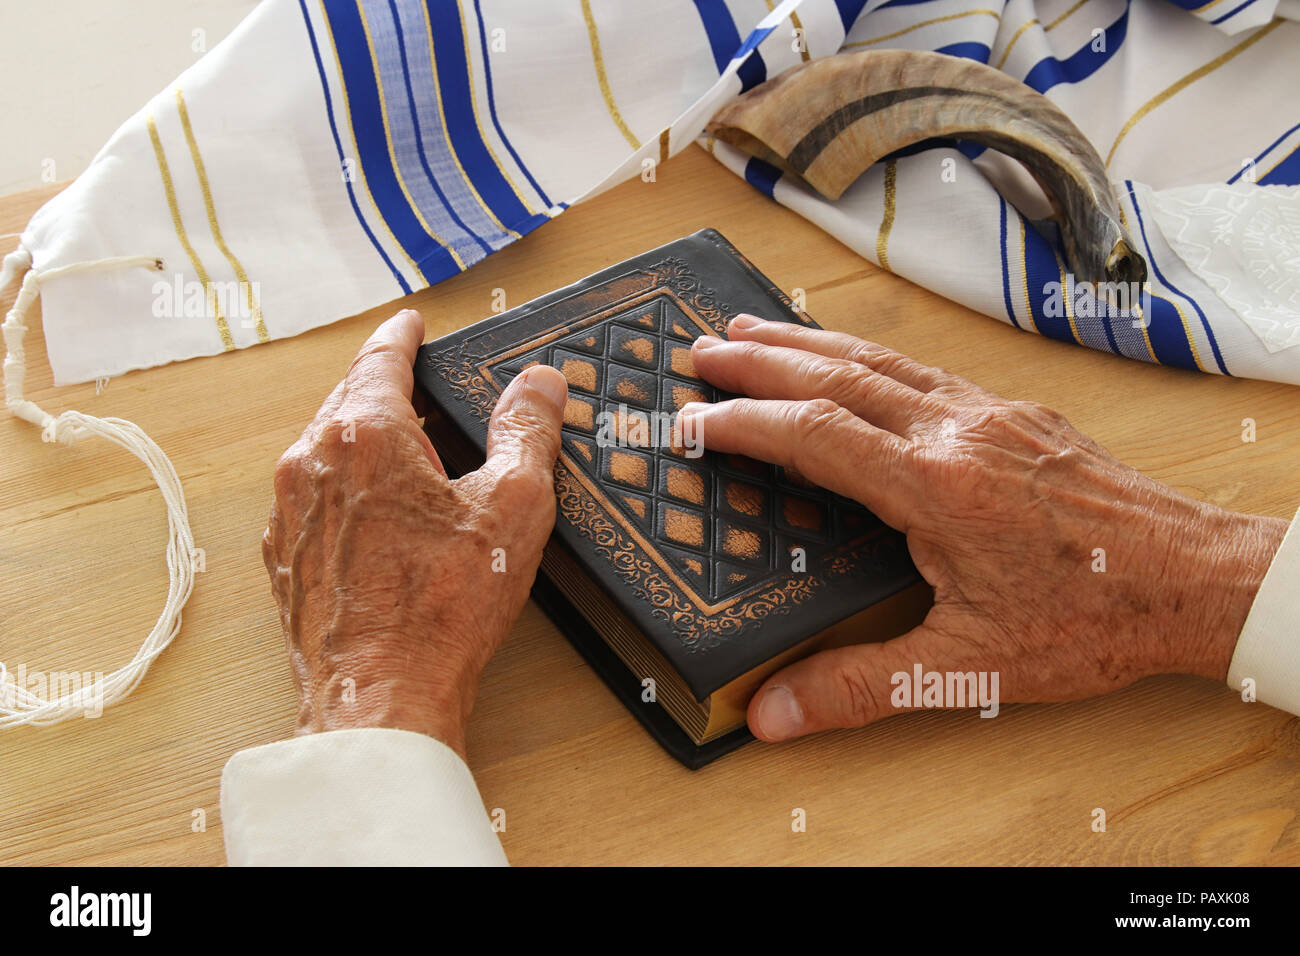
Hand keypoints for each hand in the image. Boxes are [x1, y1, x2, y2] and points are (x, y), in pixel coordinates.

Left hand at [262, 309, 567, 757]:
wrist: (379, 696)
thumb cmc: (442, 607)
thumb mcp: (513, 506)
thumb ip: (527, 431)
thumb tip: (540, 384)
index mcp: (364, 433)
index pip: (382, 359)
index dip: (403, 337)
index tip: (410, 324)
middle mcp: (312, 462)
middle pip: (350, 399)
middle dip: (386, 386)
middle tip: (420, 384)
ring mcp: (289, 512)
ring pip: (328, 448)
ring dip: (366, 438)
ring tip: (410, 452)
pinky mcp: (285, 558)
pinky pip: (316, 498)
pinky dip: (348, 488)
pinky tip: (382, 515)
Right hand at [684, 315, 1287, 741]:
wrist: (1196, 580)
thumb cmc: (1095, 618)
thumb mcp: (971, 667)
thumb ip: (863, 685)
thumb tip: (775, 711)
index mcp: (937, 487)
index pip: (816, 434)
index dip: (745, 423)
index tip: (694, 420)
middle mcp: (958, 432)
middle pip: (838, 375)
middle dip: (761, 359)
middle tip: (701, 351)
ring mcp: (990, 414)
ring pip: (881, 360)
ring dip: (809, 341)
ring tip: (754, 329)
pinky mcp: (1015, 414)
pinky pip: (923, 368)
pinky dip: (868, 354)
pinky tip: (853, 357)